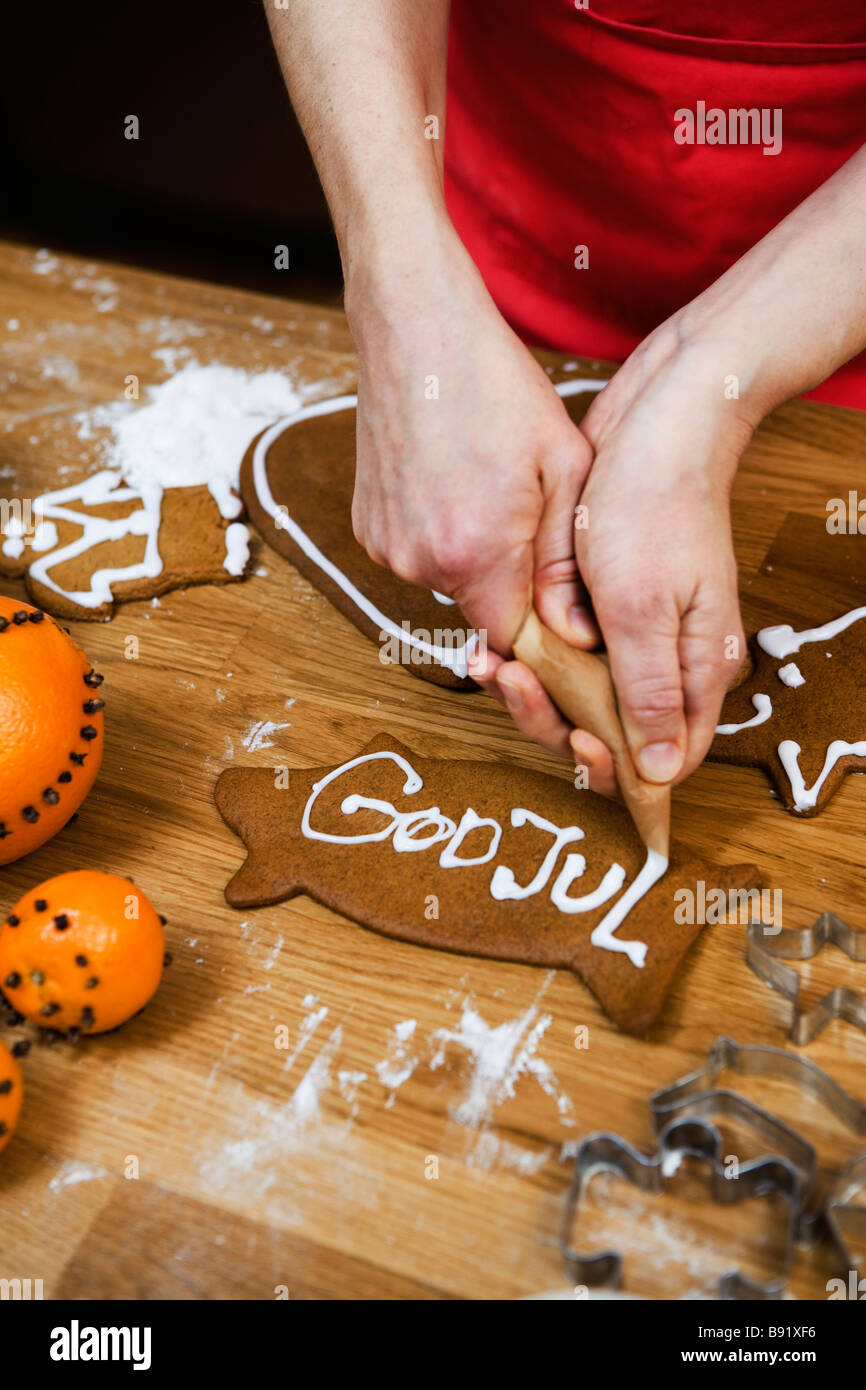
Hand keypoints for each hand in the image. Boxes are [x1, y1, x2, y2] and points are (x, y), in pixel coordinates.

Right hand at [347, 229, 597, 669]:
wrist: (416, 329)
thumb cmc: (496, 385)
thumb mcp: (563, 465)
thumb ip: (565, 560)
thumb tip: (576, 632)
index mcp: (476, 554)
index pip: (513, 641)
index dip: (542, 631)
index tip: (562, 603)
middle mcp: (420, 562)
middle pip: (482, 611)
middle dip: (513, 582)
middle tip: (531, 514)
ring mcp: (385, 548)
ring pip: (450, 582)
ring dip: (476, 557)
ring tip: (489, 488)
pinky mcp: (365, 530)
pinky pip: (418, 555)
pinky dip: (441, 535)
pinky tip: (455, 483)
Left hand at [487, 318, 756, 792]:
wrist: (659, 420)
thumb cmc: (657, 504)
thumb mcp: (643, 607)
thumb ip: (646, 690)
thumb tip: (654, 770)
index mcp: (693, 669)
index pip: (662, 756)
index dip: (616, 766)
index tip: (572, 744)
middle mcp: (669, 659)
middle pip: (611, 730)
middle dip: (555, 718)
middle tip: (511, 681)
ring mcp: (638, 631)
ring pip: (581, 692)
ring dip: (534, 686)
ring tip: (492, 658)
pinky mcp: (608, 605)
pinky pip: (568, 651)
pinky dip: (533, 653)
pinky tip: (499, 637)